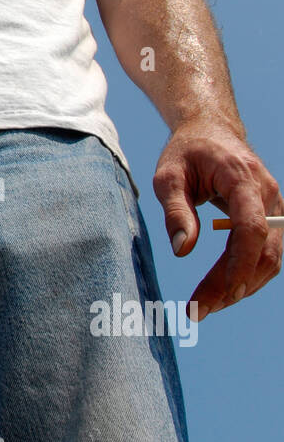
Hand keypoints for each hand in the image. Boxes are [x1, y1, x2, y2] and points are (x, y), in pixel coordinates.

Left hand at [153, 119, 282, 318]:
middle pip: (264, 250)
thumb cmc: (186, 152)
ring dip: (242, 286)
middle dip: (234, 285)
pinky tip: (221, 290)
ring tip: (206, 306)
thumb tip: (184, 250)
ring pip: (271, 257)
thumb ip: (176, 210)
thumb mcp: (168, 175)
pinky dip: (247, 275)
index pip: (251, 227)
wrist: (210, 131)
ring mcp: (274, 206)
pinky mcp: (271, 217)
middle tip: (199, 310)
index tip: (220, 293)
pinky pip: (267, 253)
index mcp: (243, 178)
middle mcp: (268, 193)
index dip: (239, 263)